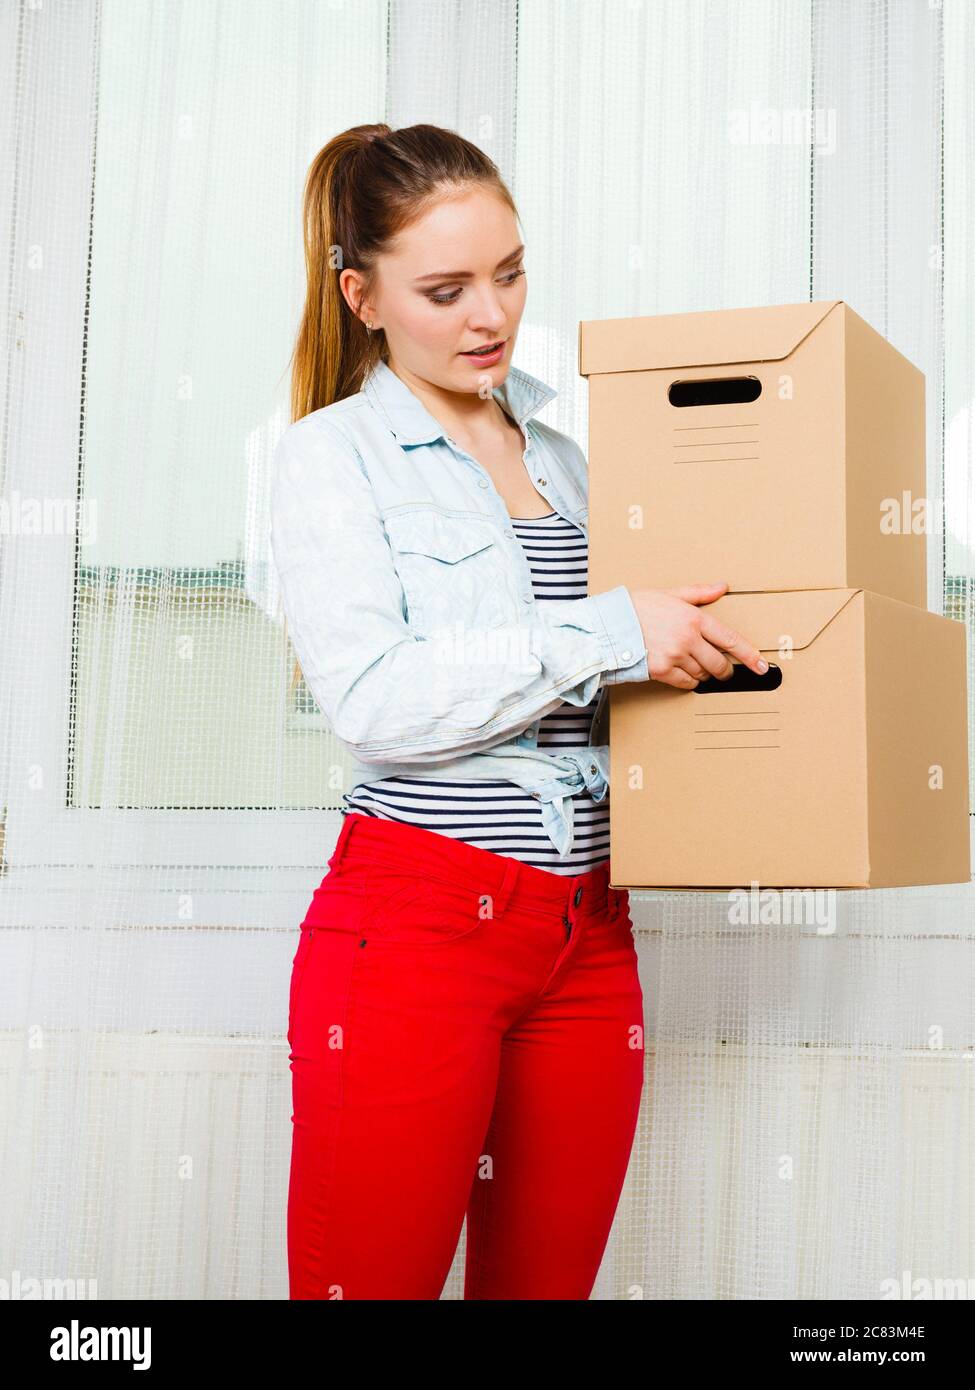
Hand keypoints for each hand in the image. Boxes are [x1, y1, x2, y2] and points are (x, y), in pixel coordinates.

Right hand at [627, 582, 767, 688]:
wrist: (609, 625)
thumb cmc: (636, 608)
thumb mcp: (670, 594)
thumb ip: (699, 593)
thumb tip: (721, 587)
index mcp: (694, 618)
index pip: (731, 640)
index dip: (749, 656)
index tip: (760, 666)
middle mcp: (688, 638)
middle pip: (720, 664)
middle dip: (724, 670)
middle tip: (723, 671)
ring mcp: (676, 656)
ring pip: (703, 674)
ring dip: (704, 674)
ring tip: (693, 665)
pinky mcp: (662, 671)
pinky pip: (686, 683)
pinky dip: (688, 681)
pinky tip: (682, 673)